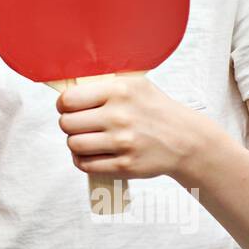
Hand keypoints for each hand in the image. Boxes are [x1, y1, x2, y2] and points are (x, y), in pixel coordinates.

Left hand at [55, 74, 209, 183]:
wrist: (185, 139)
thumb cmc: (154, 110)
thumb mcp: (134, 84)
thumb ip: (103, 83)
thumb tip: (68, 84)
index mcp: (119, 91)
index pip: (69, 99)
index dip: (63, 105)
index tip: (67, 107)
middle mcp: (119, 116)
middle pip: (67, 123)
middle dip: (69, 124)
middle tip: (79, 124)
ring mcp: (122, 143)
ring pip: (74, 145)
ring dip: (75, 143)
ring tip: (85, 138)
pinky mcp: (124, 165)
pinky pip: (86, 165)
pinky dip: (82, 160)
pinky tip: (90, 154)